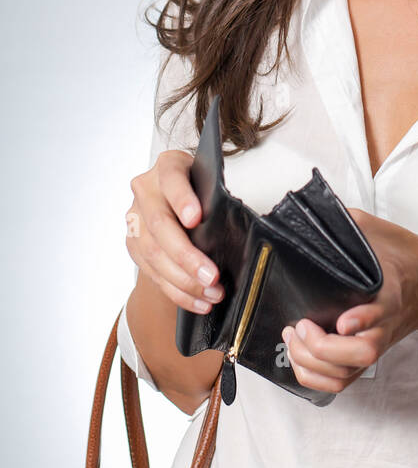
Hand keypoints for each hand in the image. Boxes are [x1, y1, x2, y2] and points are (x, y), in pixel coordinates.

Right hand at [126, 151, 225, 312]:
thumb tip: (235, 231)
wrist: (175, 195)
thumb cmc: (201, 188)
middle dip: (187, 256)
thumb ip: (215, 198)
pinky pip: (152, 273)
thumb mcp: (209, 182)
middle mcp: (146, 191)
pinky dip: (177, 292)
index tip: (196, 219)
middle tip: (212, 276)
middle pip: (160, 226)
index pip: (172, 180)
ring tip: (212, 293)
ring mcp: (135, 219)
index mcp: (167, 166)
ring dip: (184, 281)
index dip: (183, 200)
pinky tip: (199, 301)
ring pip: (153, 255)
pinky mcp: (133, 245)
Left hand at [281, 208, 417, 393]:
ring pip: (348, 373)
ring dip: (312, 363)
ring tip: (294, 336)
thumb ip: (347, 223)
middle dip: (323, 347)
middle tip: (301, 324)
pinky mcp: (366, 357)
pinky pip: (341, 382)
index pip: (381, 310)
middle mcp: (385, 324)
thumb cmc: (399, 254)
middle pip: (363, 352)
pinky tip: (298, 355)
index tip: (344, 321)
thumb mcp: (377, 229)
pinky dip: (314, 377)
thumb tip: (315, 210)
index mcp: (391, 291)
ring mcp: (376, 343)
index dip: (363, 320)